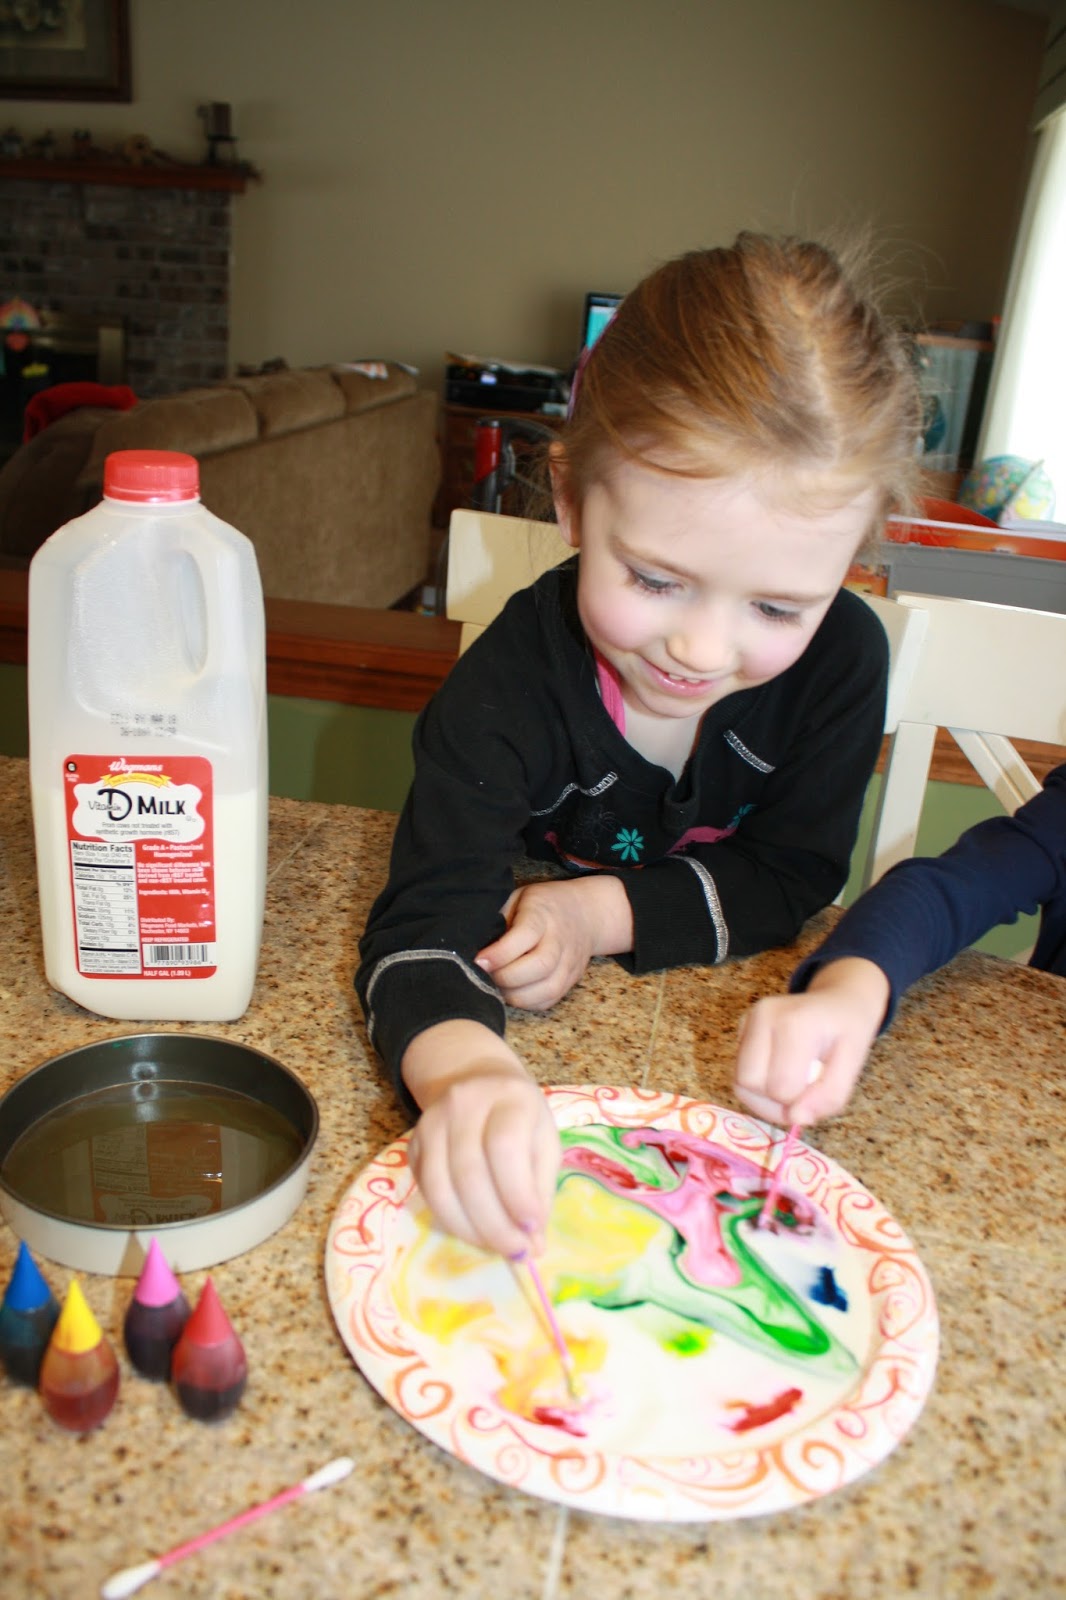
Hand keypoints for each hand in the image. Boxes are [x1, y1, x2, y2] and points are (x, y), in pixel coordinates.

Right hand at [402, 1020, 560, 1256]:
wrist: (477, 1080)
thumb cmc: (521, 1117)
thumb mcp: (544, 1141)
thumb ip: (540, 1191)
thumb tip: (532, 1246)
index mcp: (509, 1096)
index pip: (505, 1147)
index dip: (516, 1194)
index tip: (532, 1229)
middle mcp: (464, 1104)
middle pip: (469, 1173)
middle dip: (494, 1224)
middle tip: (516, 1252)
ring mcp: (431, 1122)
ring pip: (440, 1188)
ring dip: (469, 1229)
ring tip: (495, 1246)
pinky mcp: (413, 1144)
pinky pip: (426, 1191)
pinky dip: (450, 1220)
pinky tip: (474, 1230)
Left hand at [475, 876, 632, 1010]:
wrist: (585, 913)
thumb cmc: (542, 904)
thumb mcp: (518, 898)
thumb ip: (498, 917)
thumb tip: (470, 943)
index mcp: (544, 915)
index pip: (525, 936)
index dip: (500, 953)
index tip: (478, 960)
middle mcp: (561, 940)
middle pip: (539, 966)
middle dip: (505, 977)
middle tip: (484, 975)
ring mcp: (569, 963)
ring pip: (546, 989)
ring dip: (515, 994)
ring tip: (495, 986)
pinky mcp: (571, 981)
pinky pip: (548, 1001)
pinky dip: (526, 1002)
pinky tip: (511, 992)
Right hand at [733, 958, 890, 1125]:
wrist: (839, 999)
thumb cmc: (848, 1030)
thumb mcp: (855, 1063)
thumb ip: (831, 1094)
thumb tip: (796, 1117)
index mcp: (796, 1022)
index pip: (780, 1086)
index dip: (801, 1101)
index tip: (819, 1089)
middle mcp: (763, 1016)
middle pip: (748, 1083)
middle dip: (775, 1101)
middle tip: (803, 1092)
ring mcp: (748, 1019)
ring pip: (739, 1082)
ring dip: (764, 1098)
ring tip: (791, 1086)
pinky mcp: (741, 1028)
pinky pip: (739, 1073)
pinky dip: (758, 1086)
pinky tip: (780, 1074)